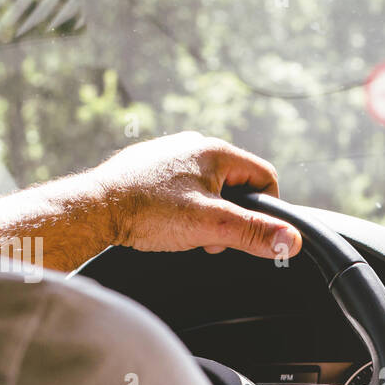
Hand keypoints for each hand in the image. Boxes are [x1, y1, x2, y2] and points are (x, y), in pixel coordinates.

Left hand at [91, 132, 302, 259]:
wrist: (93, 208)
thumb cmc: (148, 211)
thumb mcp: (211, 226)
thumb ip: (254, 233)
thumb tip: (290, 240)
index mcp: (216, 151)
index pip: (266, 178)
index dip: (264, 211)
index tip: (246, 233)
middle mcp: (195, 144)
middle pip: (237, 185)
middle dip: (230, 216)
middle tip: (210, 237)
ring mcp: (172, 153)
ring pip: (210, 188)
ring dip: (207, 214)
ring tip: (184, 230)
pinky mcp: (152, 165)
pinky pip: (184, 187)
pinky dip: (183, 208)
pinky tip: (165, 221)